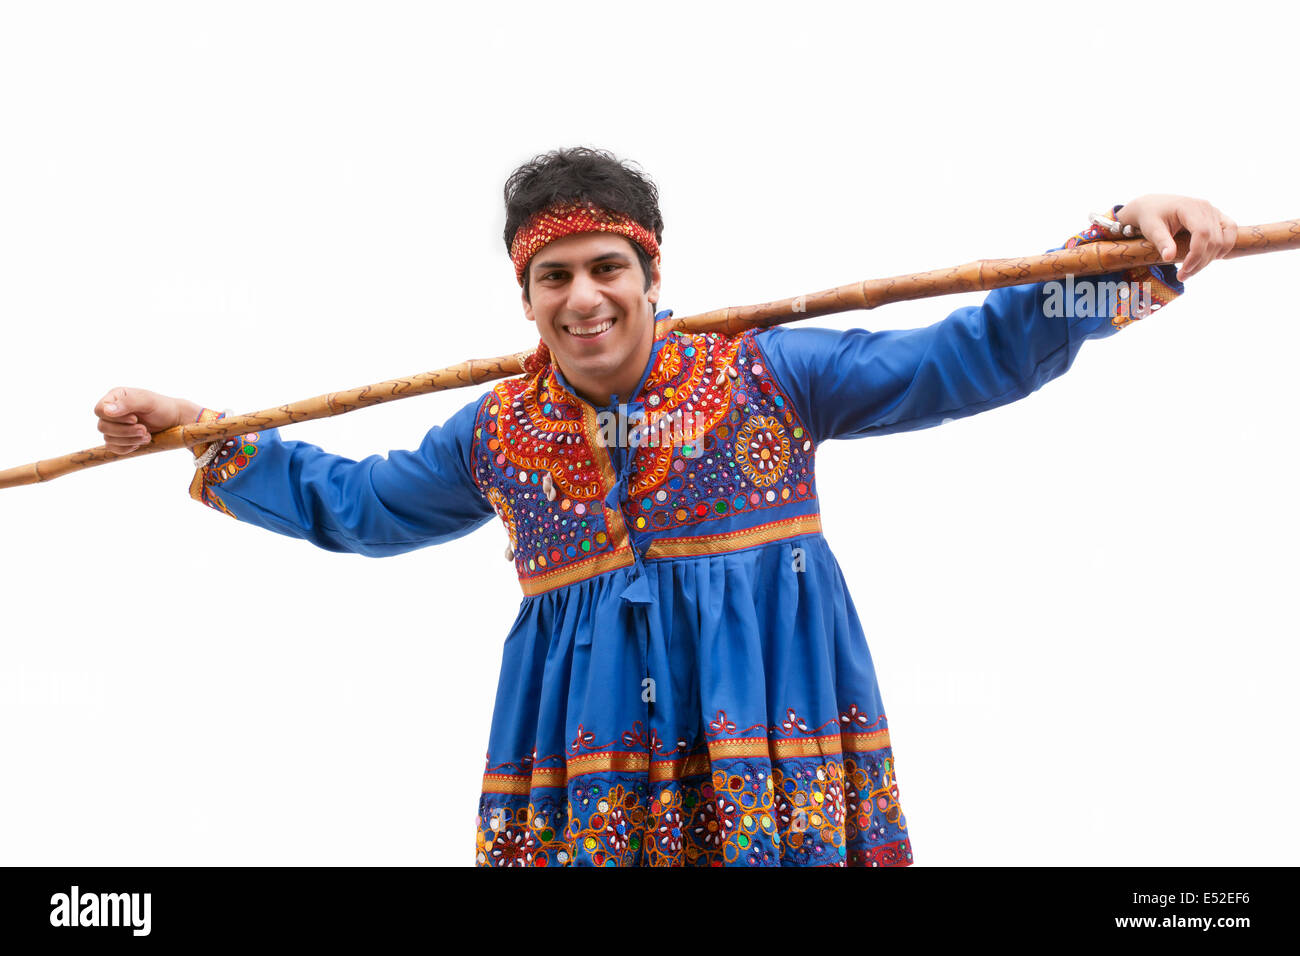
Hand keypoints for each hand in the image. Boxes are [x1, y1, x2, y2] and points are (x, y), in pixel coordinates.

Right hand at [93, 387, 200, 455]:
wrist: (173, 421)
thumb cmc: (161, 407)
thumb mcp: (147, 401)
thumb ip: (128, 403)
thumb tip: (106, 411)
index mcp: (115, 397)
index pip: (99, 410)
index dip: (115, 418)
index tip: (134, 419)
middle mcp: (111, 411)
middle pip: (102, 427)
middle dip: (125, 431)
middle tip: (144, 429)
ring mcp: (114, 426)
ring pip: (108, 439)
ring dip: (129, 440)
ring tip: (146, 435)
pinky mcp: (118, 439)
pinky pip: (113, 448)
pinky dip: (126, 448)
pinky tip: (139, 442)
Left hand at [1116, 195, 1237, 281]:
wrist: (1153, 206)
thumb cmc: (1150, 216)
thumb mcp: (1151, 228)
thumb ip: (1161, 241)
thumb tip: (1168, 257)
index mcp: (1190, 207)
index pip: (1202, 233)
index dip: (1196, 254)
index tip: (1184, 270)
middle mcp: (1206, 208)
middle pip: (1214, 239)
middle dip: (1200, 261)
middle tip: (1182, 276)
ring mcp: (1214, 212)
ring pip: (1223, 239)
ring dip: (1210, 259)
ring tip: (1190, 271)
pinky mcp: (1217, 218)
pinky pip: (1230, 232)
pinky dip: (1224, 247)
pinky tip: (1212, 258)